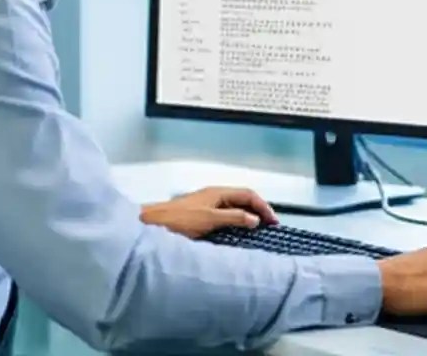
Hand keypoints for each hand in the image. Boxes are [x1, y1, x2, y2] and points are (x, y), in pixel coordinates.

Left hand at [140, 186, 279, 238]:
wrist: (153, 224)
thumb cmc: (180, 219)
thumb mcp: (210, 219)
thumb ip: (234, 218)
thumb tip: (255, 219)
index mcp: (218, 192)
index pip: (248, 194)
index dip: (263, 206)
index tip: (273, 221)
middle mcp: (214, 196)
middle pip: (242, 200)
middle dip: (258, 211)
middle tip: (269, 226)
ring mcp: (207, 205)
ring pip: (234, 208)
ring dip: (247, 218)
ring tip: (257, 232)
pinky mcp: (201, 216)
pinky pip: (225, 216)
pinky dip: (236, 223)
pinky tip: (237, 235)